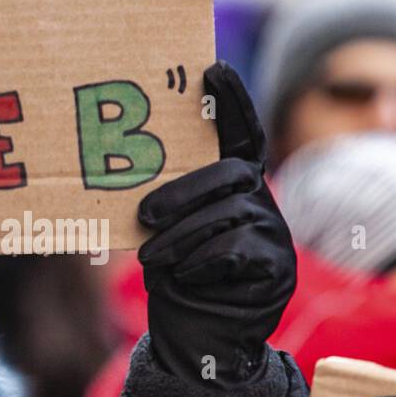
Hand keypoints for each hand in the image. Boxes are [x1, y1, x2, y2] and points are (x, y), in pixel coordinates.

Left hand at [137, 61, 295, 385]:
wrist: (196, 329)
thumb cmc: (172, 268)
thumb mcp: (161, 227)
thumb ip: (160, 197)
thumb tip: (118, 175)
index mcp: (231, 181)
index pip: (238, 133)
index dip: (230, 101)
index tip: (213, 67)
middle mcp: (258, 198)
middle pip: (229, 175)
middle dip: (183, 193)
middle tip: (145, 216)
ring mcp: (273, 232)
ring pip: (227, 216)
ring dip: (182, 238)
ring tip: (152, 256)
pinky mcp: (277, 266)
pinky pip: (237, 250)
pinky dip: (202, 262)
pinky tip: (185, 274)